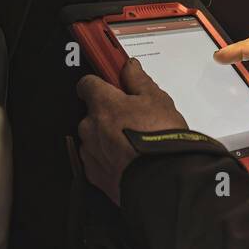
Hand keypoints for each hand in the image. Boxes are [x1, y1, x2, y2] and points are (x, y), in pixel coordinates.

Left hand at [76, 57, 186, 205]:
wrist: (161, 181)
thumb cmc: (160, 140)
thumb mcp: (157, 100)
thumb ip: (138, 81)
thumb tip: (130, 67)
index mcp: (103, 104)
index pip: (87, 84)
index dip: (99, 83)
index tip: (109, 84)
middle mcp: (90, 127)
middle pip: (92, 113)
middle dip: (108, 114)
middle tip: (132, 118)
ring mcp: (90, 152)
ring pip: (94, 137)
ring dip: (108, 137)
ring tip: (134, 143)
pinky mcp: (94, 175)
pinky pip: (97, 159)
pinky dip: (109, 158)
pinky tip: (129, 159)